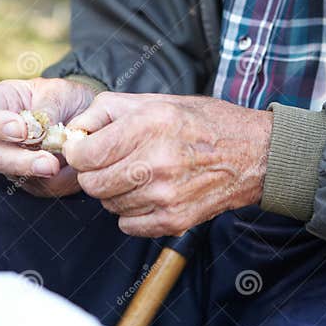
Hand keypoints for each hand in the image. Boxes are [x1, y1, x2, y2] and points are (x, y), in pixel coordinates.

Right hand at [0, 78, 95, 196]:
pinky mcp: (34, 180)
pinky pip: (41, 187)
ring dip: (34, 173)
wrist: (91, 119)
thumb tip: (39, 128)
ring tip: (56, 167)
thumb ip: (47, 107)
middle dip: (16, 160)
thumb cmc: (68, 98)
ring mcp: (15, 161)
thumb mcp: (60, 92)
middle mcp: (0, 136)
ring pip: (13, 175)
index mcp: (0, 104)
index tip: (20, 129)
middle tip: (44, 160)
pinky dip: (58, 180)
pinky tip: (73, 169)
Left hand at [63, 93, 272, 236]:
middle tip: (110, 162)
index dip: (77, 151)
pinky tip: (149, 192)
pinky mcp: (174, 220)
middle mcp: (156, 163)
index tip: (85, 149)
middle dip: (94, 172)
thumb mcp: (156, 100)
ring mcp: (166, 196)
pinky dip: (131, 211)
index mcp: (149, 126)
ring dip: (115, 191)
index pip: (84, 155)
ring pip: (108, 205)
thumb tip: (74, 130)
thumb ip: (108, 110)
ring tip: (138, 174)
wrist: (252, 154)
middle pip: (92, 184)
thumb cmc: (203, 123)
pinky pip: (127, 225)